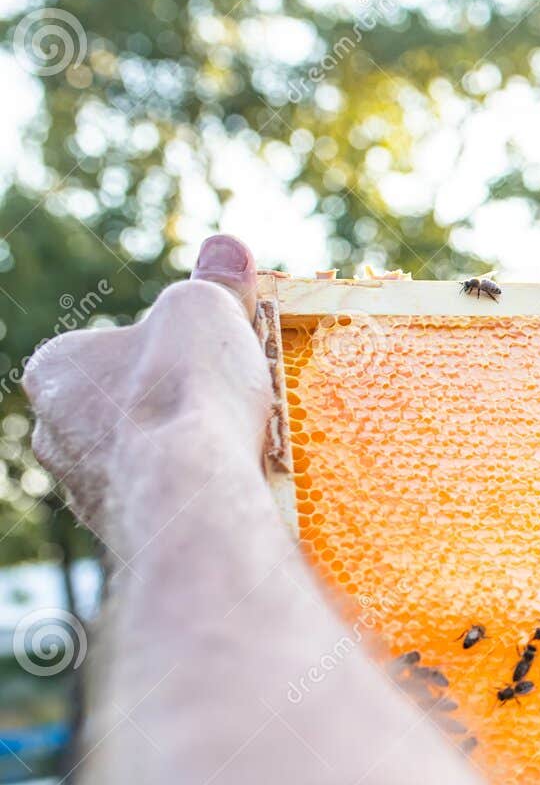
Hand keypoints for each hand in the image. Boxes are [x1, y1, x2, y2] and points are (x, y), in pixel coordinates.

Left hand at [23, 235, 270, 554]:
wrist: (193, 495)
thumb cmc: (185, 391)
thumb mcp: (205, 309)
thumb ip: (214, 282)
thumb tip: (228, 247)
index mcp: (55, 372)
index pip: (109, 349)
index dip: (165, 348)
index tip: (207, 354)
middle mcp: (54, 437)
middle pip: (124, 409)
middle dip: (170, 406)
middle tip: (225, 400)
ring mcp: (87, 494)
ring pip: (142, 462)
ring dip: (184, 454)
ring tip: (240, 446)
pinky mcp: (125, 537)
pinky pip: (164, 505)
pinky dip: (194, 495)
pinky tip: (231, 486)